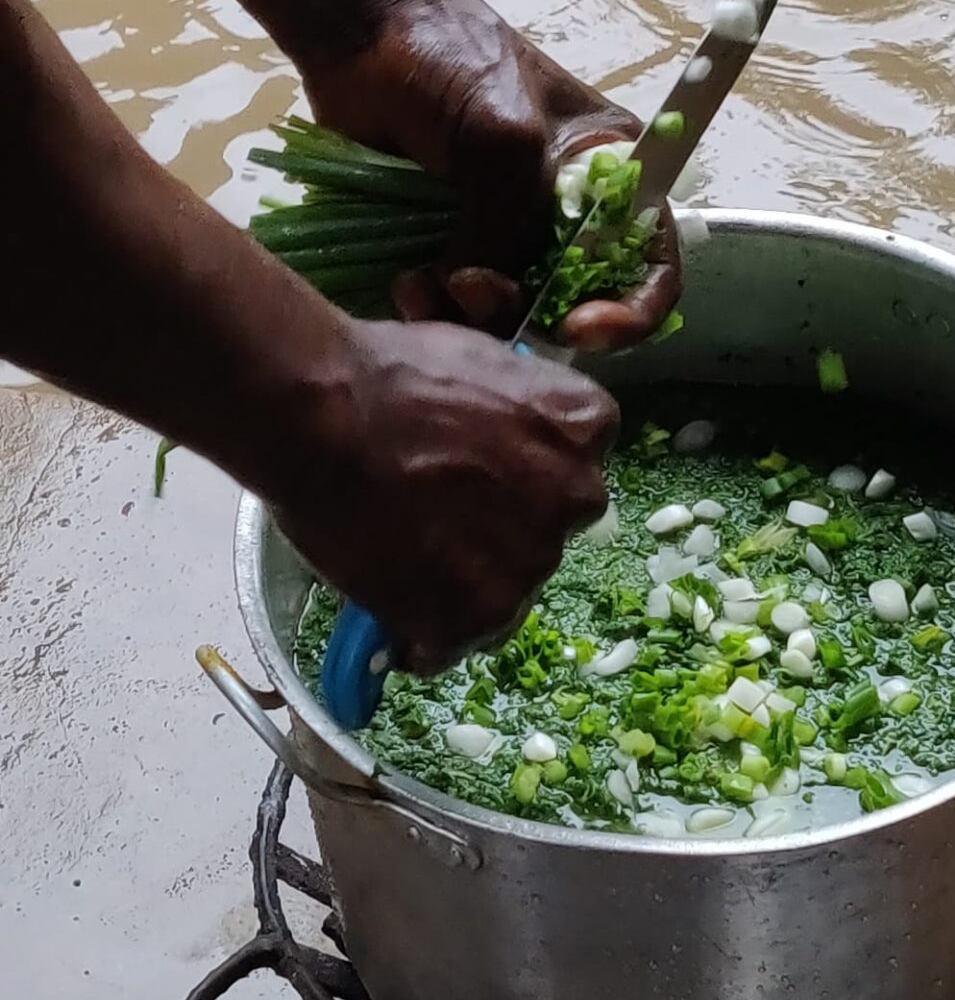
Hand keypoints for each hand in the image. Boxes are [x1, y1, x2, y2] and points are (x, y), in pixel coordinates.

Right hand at [267, 318, 617, 671]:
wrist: (326, 419)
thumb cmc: (389, 375)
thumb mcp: (484, 361)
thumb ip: (519, 409)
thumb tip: (505, 433)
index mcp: (584, 426)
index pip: (573, 464)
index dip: (522, 473)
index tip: (481, 470)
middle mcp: (577, 497)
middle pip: (545, 529)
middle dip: (501, 530)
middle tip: (439, 515)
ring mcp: (531, 562)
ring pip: (505, 591)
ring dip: (464, 582)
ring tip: (401, 554)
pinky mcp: (479, 616)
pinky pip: (455, 639)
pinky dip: (423, 629)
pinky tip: (388, 596)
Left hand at [304, 0, 680, 351]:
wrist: (363, 31)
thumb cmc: (449, 60)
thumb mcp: (505, 137)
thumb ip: (512, 222)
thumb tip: (476, 288)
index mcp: (608, 172)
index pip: (650, 260)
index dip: (631, 309)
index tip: (577, 330)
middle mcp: (565, 210)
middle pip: (575, 300)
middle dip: (529, 314)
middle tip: (472, 293)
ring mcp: (505, 229)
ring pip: (510, 310)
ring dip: (470, 315)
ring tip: (421, 287)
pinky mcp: (452, 242)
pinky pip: (456, 302)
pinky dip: (434, 306)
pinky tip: (405, 285)